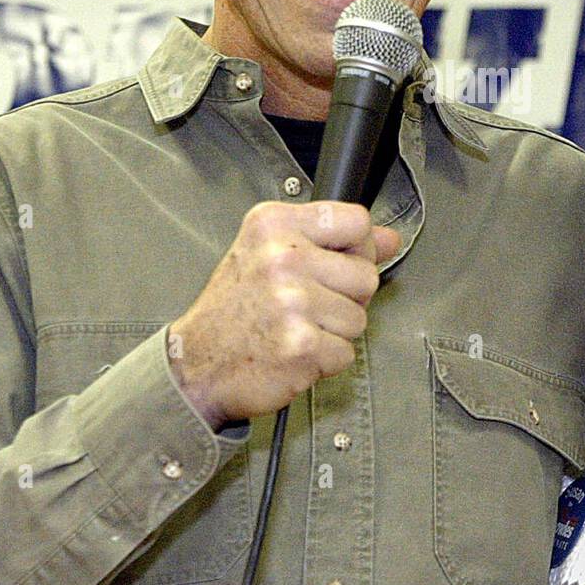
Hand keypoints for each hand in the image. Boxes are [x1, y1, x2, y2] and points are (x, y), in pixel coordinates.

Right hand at [167, 201, 400, 428]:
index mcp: (273, 225)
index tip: (334, 263)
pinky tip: (293, 350)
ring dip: (334, 332)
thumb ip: (334, 241)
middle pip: (366, 275)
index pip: (357, 221)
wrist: (195, 363)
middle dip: (346, 297)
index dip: (356, 248)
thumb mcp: (272, 253)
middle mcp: (282, 258)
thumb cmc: (234, 308)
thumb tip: (389, 238)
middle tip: (306, 304)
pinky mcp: (301, 344)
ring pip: (359, 318)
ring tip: (296, 327)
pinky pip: (345, 353)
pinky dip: (324, 360)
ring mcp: (292, 302)